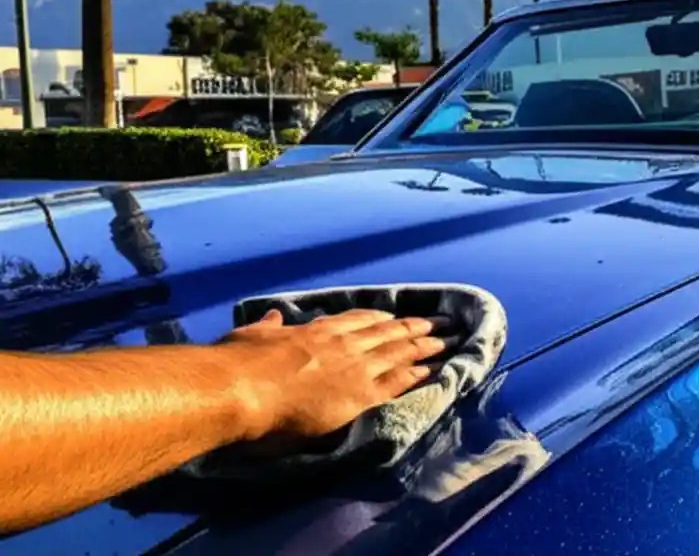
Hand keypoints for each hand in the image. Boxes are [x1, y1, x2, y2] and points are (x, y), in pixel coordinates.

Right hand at [220, 309, 448, 441]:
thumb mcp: (252, 336)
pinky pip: (398, 382)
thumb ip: (267, 329)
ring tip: (444, 342)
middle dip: (413, 328)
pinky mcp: (363, 393)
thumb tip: (271, 318)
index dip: (378, 318)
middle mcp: (343, 344)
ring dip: (423, 347)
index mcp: (317, 331)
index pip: (356, 321)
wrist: (248, 388)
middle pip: (387, 332)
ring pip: (400, 352)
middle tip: (435, 324)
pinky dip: (417, 374)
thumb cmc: (242, 363)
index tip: (393, 316)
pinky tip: (432, 371)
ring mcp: (356, 367)